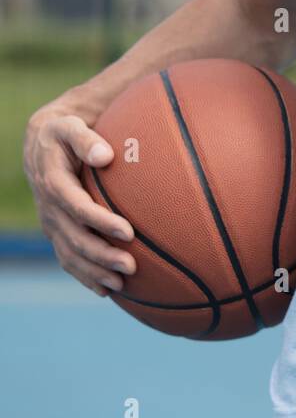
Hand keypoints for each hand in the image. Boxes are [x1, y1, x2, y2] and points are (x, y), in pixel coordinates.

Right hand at [23, 100, 135, 296]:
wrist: (41, 144)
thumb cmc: (65, 132)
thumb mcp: (71, 127)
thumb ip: (86, 140)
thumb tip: (106, 156)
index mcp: (54, 182)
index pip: (78, 207)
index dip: (101, 221)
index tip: (129, 231)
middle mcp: (49, 208)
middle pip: (75, 239)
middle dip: (102, 255)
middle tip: (131, 266)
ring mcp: (51, 223)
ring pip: (71, 255)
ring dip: (95, 272)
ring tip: (122, 284)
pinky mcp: (56, 232)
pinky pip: (67, 259)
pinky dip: (85, 276)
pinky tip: (106, 290)